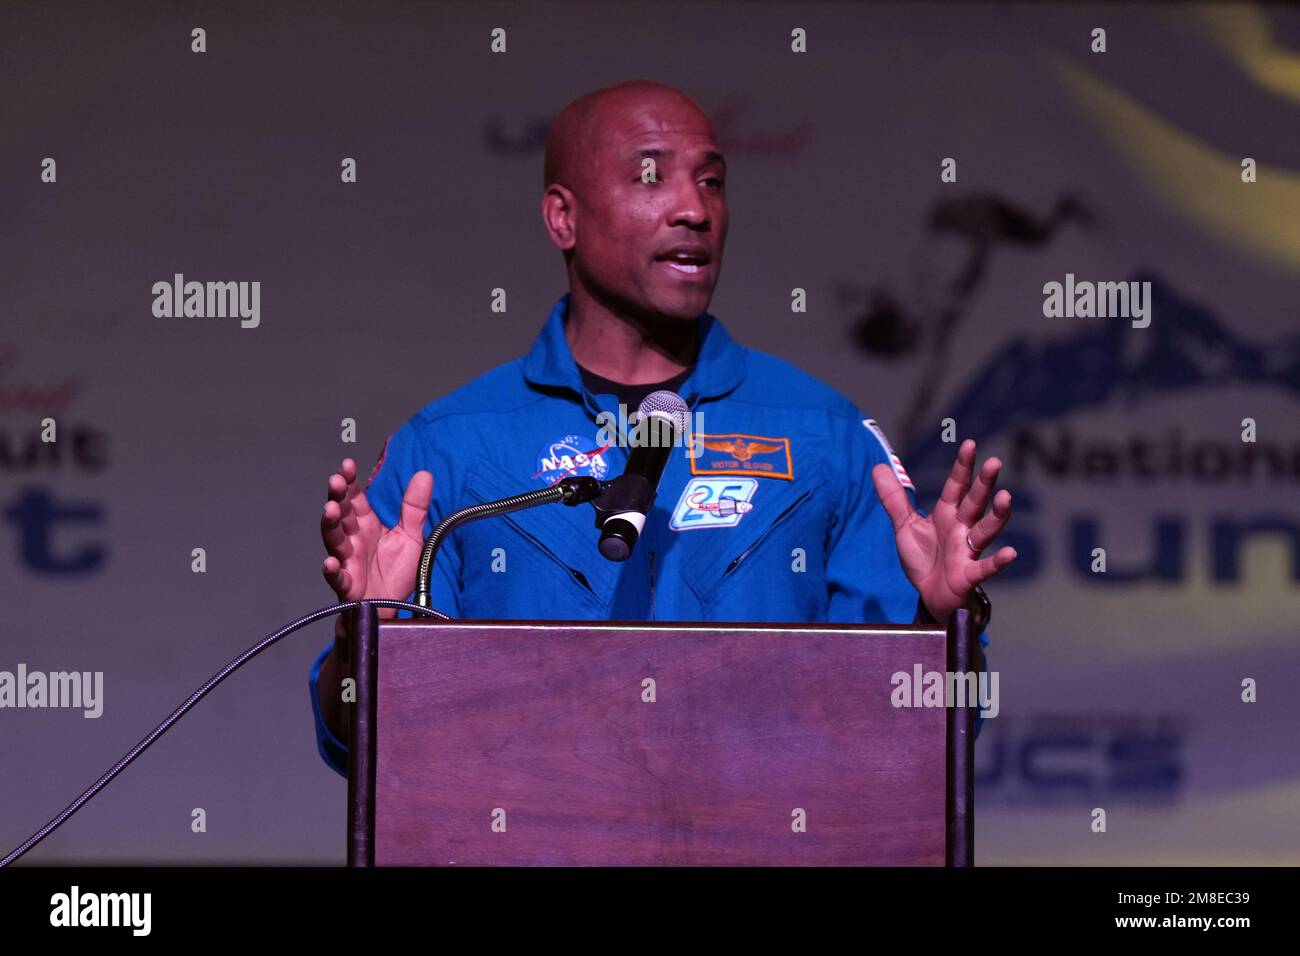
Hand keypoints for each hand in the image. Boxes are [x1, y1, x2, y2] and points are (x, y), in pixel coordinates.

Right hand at [320, 457, 433, 612]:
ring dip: (330, 526)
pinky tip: (330, 562)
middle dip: (337, 498)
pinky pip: (338, 577)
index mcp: (367, 527)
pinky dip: (332, 570)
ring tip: (331, 510)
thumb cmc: (395, 573)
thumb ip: (414, 508)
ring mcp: (348, 562)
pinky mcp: (348, 585)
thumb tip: (425, 474)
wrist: (391, 608)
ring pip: (335, 541)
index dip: (350, 483)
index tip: (347, 465)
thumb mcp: (411, 536)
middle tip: (336, 481)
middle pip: (342, 516)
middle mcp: (354, 541)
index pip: (355, 500)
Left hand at [871, 439, 1015, 622]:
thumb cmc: (924, 559)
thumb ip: (894, 499)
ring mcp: (967, 551)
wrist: (929, 596)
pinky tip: (1011, 553)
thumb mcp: (904, 526)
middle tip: (995, 462)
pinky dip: (998, 561)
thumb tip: (878, 466)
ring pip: (985, 530)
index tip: (970, 444)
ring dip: (997, 515)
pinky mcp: (968, 575)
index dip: (962, 467)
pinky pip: (985, 567)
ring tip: (1006, 498)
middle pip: (974, 502)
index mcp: (947, 514)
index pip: (957, 486)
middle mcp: (961, 529)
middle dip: (984, 483)